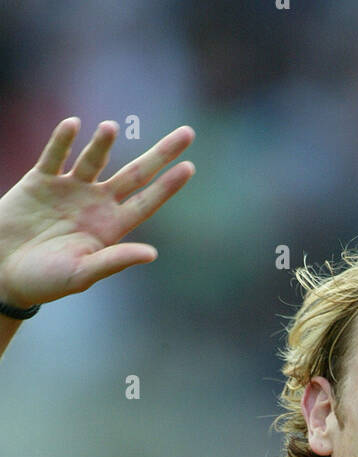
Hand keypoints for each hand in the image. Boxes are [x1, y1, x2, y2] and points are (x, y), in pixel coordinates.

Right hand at [0, 117, 194, 307]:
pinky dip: (63, 140)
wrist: (2, 272)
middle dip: (161, 154)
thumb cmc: (44, 282)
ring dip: (103, 143)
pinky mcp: (41, 180)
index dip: (168, 186)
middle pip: (136, 174)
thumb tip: (151, 254)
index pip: (146, 202)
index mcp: (110, 228)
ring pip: (95, 159)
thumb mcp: (81, 274)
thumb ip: (114, 261)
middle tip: (187, 134)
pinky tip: (74, 125)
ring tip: (110, 128)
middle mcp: (96, 204)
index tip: (190, 167)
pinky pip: (55, 155)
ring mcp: (70, 189)